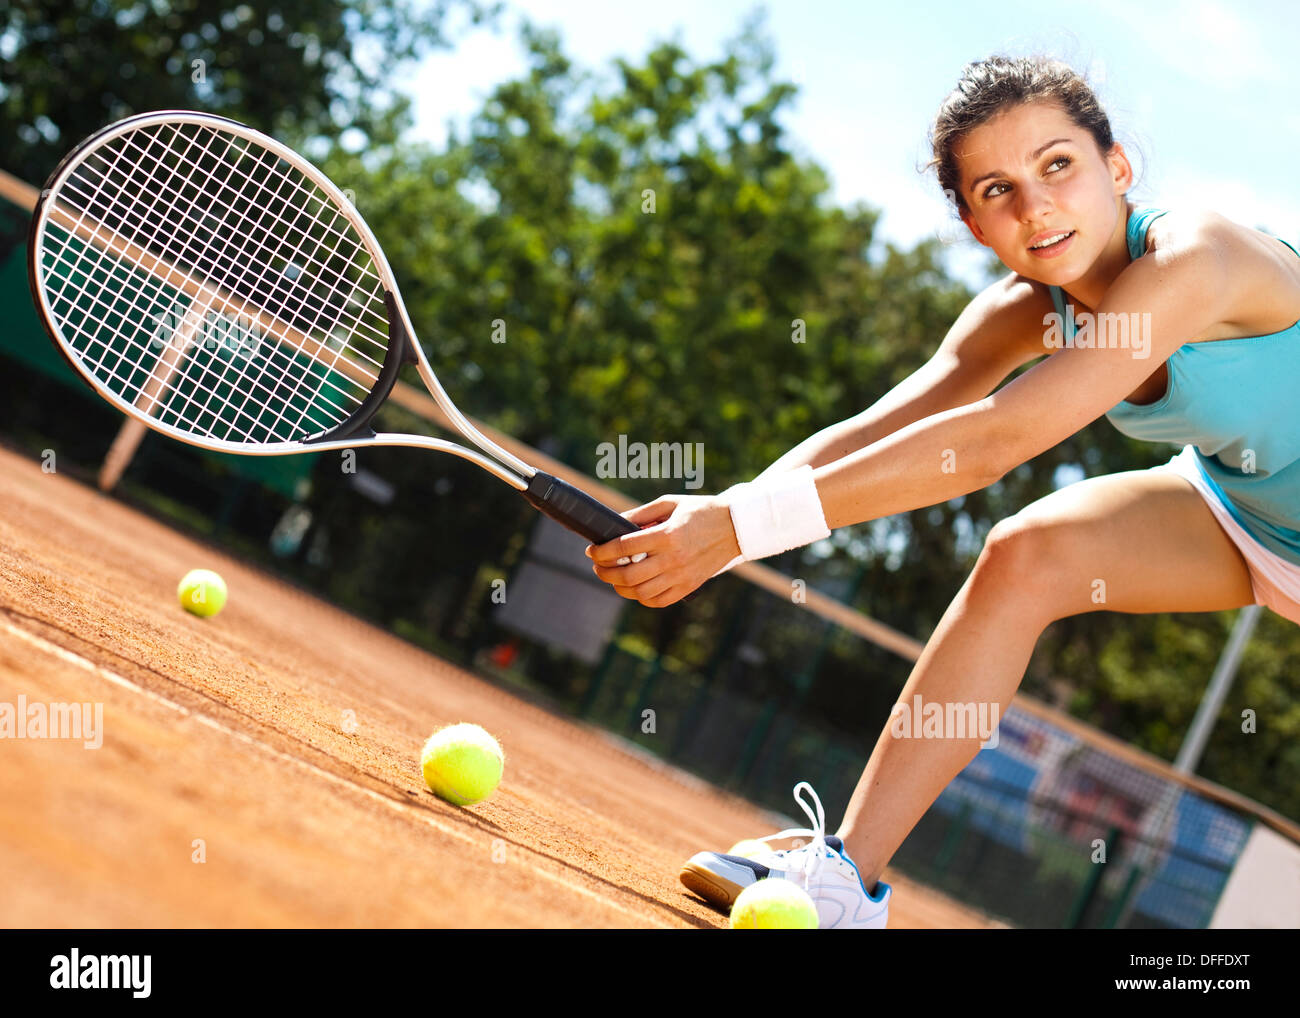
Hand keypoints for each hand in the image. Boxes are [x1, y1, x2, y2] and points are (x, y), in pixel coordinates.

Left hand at [585, 494, 741, 606]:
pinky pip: (658, 601)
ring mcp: (681, 576)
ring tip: (613, 577)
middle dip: (604, 572)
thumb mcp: (669, 504)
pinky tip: (635, 587)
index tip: (592, 550)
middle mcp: (673, 559)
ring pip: (639, 592)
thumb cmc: (700, 511)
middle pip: (627, 575)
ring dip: (619, 586)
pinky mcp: (688, 587)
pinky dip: (641, 597)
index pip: (623, 548)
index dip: (602, 551)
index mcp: (666, 535)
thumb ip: (640, 513)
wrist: (735, 528)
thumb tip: (613, 523)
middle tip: (597, 566)